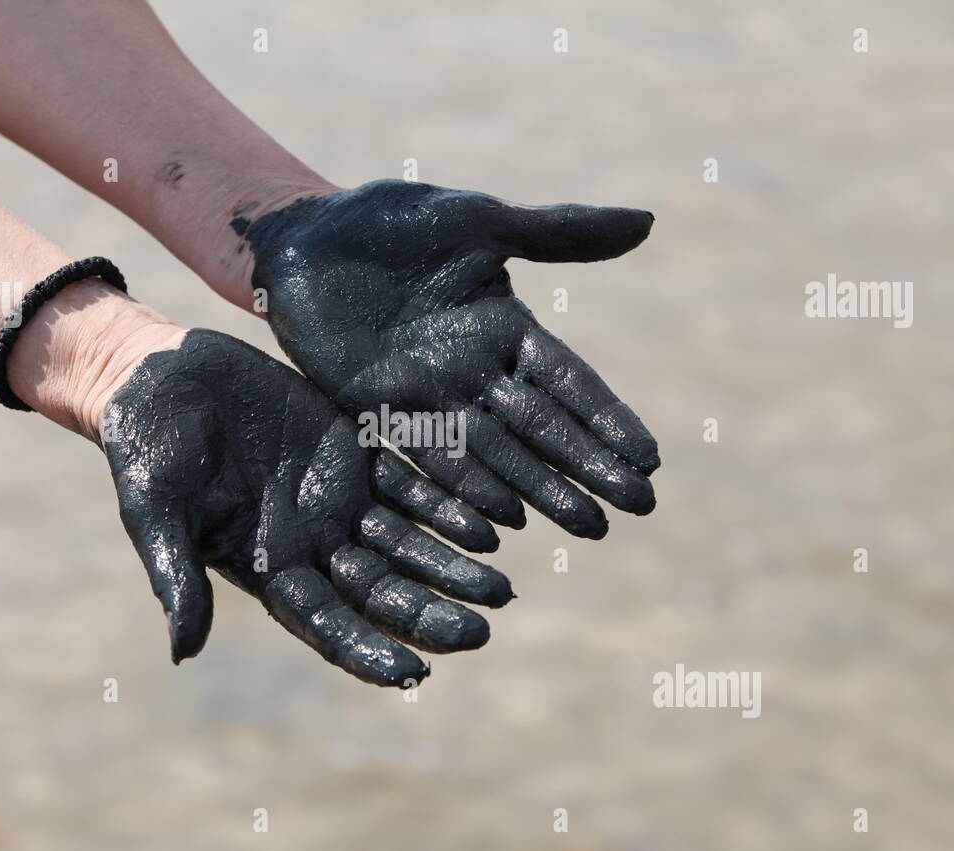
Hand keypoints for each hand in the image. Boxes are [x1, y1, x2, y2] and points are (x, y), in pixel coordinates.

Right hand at [99, 328, 511, 686]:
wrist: (160, 379)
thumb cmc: (146, 451)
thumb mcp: (156, 514)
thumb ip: (178, 578)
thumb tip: (182, 655)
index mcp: (270, 569)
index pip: (329, 625)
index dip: (370, 651)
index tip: (416, 672)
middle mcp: (313, 544)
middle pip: (383, 591)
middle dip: (431, 612)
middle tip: (482, 631)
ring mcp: (337, 499)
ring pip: (406, 542)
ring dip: (451, 565)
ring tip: (502, 586)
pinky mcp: (352, 452)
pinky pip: (409, 484)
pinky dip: (444, 505)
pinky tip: (487, 523)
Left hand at [238, 179, 659, 538]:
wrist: (302, 237)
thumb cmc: (391, 221)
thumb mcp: (477, 219)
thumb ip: (556, 233)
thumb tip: (649, 223)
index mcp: (504, 326)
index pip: (570, 382)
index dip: (609, 418)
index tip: (651, 456)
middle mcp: (475, 370)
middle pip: (545, 428)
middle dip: (592, 467)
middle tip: (640, 507)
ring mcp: (430, 396)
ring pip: (498, 453)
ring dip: (543, 490)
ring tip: (589, 527)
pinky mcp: (380, 411)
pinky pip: (430, 457)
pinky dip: (466, 489)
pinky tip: (503, 522)